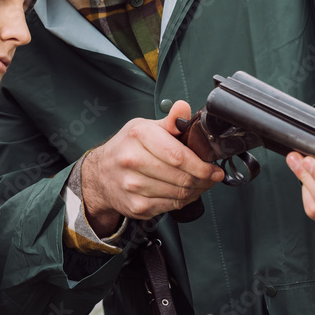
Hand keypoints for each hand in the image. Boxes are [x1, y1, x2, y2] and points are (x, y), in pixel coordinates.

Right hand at [81, 101, 224, 235]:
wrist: (100, 173)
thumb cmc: (127, 147)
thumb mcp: (145, 127)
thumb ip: (169, 121)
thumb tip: (183, 108)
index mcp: (138, 135)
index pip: (178, 155)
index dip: (201, 165)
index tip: (214, 169)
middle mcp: (132, 160)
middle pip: (181, 177)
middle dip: (203, 179)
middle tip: (211, 177)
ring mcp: (133, 186)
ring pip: (179, 194)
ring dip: (195, 191)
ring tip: (198, 183)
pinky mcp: (136, 206)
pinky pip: (170, 206)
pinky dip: (182, 200)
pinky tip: (183, 192)